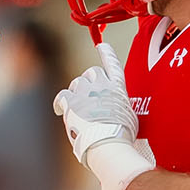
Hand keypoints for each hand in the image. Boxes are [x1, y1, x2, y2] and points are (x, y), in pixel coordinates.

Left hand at [54, 42, 136, 164]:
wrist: (108, 143)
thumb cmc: (121, 136)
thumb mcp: (130, 117)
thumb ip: (120, 107)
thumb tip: (116, 111)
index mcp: (118, 88)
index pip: (113, 65)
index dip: (107, 54)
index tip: (102, 46)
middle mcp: (102, 85)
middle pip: (91, 72)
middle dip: (88, 81)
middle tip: (87, 95)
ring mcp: (85, 92)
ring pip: (76, 83)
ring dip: (76, 93)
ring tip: (77, 109)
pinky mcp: (71, 102)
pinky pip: (62, 96)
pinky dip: (60, 103)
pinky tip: (60, 110)